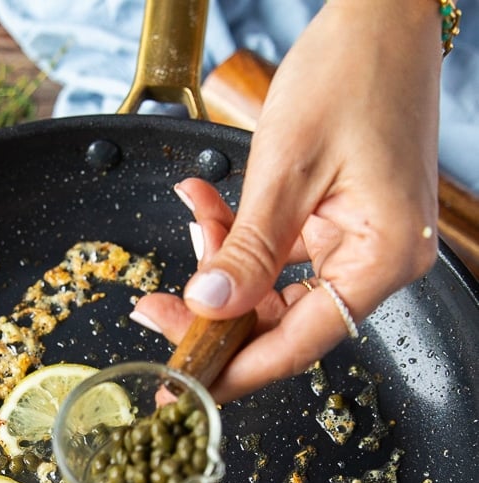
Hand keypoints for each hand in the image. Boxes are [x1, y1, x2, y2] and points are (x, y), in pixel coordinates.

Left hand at [134, 0, 442, 402]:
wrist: (382, 16)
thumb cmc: (351, 72)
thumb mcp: (286, 168)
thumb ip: (247, 250)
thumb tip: (209, 308)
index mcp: (382, 259)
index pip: (297, 344)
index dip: (234, 371)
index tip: (184, 388)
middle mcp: (378, 262)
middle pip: (282, 323)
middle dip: (214, 314)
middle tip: (156, 308)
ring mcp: (361, 244)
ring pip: (275, 290)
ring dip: (224, 265)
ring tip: (192, 222)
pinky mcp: (342, 225)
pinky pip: (282, 254)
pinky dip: (242, 237)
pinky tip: (209, 209)